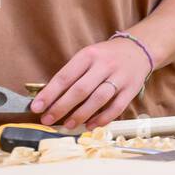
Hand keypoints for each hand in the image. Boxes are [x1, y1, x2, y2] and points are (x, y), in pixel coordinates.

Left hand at [32, 39, 151, 129]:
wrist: (139, 50)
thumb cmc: (106, 56)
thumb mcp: (88, 56)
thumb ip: (72, 74)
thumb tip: (50, 98)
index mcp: (89, 55)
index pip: (65, 76)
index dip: (50, 93)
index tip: (36, 107)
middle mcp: (105, 65)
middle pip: (81, 89)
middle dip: (61, 107)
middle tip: (48, 120)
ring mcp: (120, 77)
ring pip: (98, 99)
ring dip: (81, 114)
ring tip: (67, 125)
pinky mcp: (131, 89)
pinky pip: (116, 107)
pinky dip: (102, 119)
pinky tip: (90, 125)